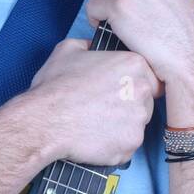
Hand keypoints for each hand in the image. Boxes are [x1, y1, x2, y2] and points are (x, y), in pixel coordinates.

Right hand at [27, 37, 161, 165]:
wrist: (44, 122)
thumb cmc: (55, 87)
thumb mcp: (68, 51)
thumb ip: (89, 45)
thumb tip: (91, 46)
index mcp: (133, 64)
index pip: (149, 77)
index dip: (133, 86)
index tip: (118, 92)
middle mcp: (142, 92)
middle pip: (146, 102)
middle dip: (128, 107)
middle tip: (103, 109)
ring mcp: (138, 121)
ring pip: (137, 126)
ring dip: (121, 127)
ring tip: (95, 125)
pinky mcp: (130, 145)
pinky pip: (127, 147)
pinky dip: (114, 147)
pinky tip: (94, 139)